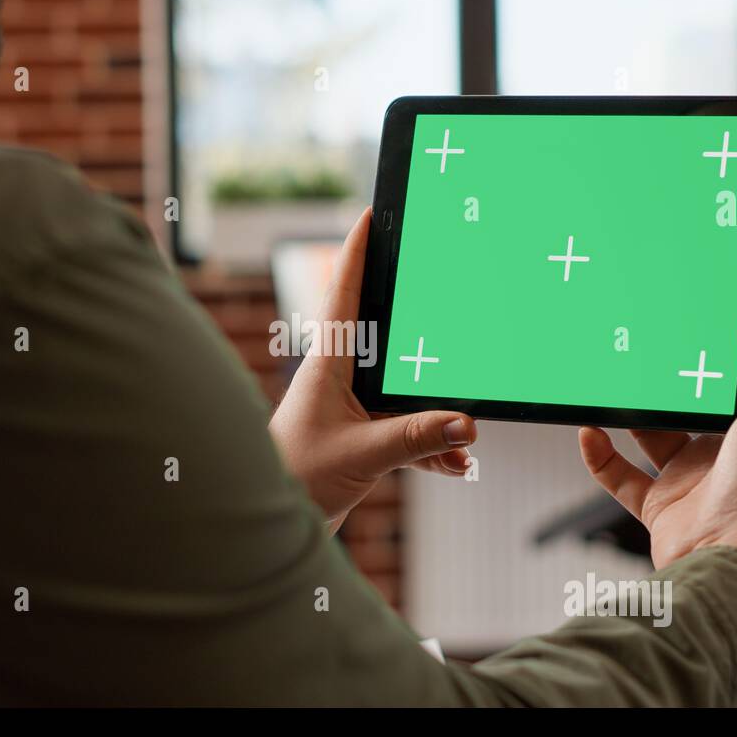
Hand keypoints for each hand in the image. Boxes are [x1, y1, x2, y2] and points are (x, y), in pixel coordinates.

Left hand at [270, 208, 477, 532]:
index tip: (372, 212)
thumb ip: (417, 438)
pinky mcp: (361, 437)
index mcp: (329, 363)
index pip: (345, 292)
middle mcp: (340, 376)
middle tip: (444, 286)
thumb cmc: (298, 477)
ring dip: (437, 409)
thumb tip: (467, 424)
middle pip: (386, 332)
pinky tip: (456, 465)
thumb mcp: (365, 454)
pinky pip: (407, 429)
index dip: (358, 250)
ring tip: (467, 429)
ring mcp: (352, 406)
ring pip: (405, 388)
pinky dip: (432, 446)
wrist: (269, 525)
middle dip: (419, 319)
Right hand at [577, 301, 736, 598]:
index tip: (692, 330)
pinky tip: (588, 432)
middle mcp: (726, 457)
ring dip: (628, 415)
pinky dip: (600, 456)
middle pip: (689, 409)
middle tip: (640, 355)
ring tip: (609, 388)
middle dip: (665, 385)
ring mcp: (691, 483)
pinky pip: (621, 476)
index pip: (736, 385)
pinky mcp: (660, 508)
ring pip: (651, 438)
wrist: (733, 555)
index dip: (717, 359)